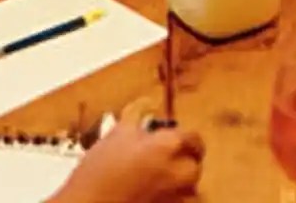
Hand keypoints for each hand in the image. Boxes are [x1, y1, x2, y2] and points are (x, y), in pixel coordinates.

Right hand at [52, 103, 204, 202]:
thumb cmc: (100, 169)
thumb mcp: (116, 134)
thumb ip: (136, 114)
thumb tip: (147, 103)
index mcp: (169, 146)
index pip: (193, 138)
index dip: (185, 136)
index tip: (175, 137)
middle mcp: (179, 172)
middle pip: (195, 165)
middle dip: (185, 160)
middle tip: (168, 157)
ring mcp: (176, 196)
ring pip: (191, 188)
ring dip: (181, 181)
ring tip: (160, 177)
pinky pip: (181, 202)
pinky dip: (174, 198)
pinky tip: (157, 193)